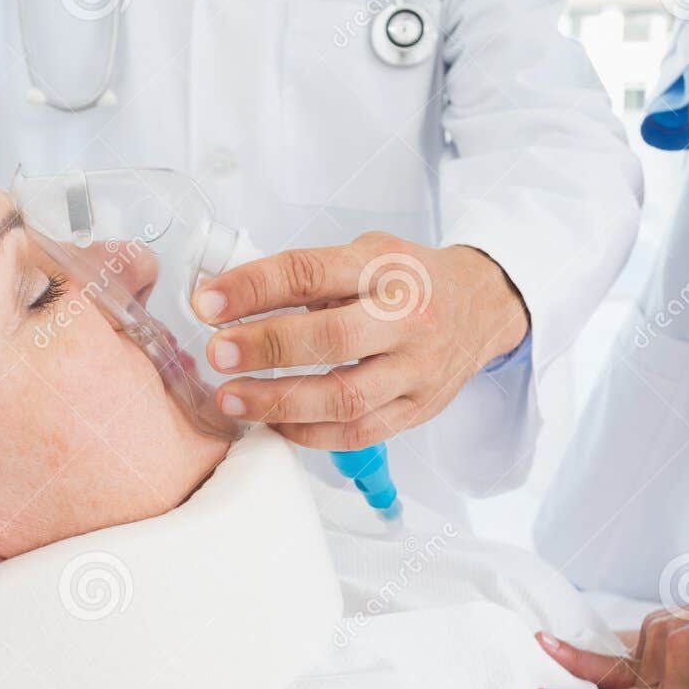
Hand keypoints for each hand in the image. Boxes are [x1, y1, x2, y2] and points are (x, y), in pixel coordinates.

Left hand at [189, 233, 527, 450]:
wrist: (482, 306)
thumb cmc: (409, 280)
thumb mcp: (365, 254)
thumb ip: (308, 276)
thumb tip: (227, 299)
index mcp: (386, 267)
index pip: (312, 273)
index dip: (253, 287)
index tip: (206, 301)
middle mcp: (407, 318)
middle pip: (333, 339)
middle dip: (266, 347)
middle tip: (216, 354)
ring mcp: (417, 369)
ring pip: (345, 397)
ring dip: (280, 402)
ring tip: (231, 399)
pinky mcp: (419, 410)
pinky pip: (359, 433)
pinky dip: (309, 434)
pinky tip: (273, 424)